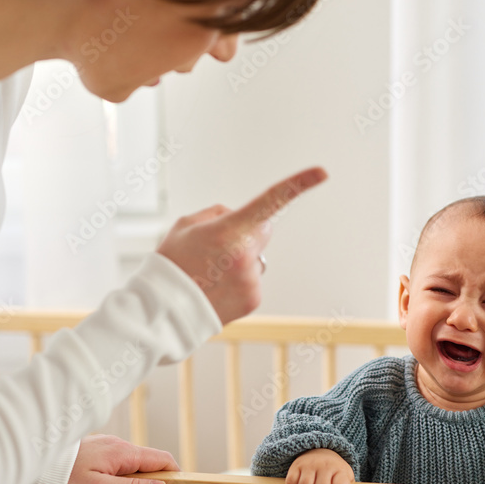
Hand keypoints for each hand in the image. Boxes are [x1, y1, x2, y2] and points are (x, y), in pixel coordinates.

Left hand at [61, 434, 178, 483]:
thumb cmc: (64, 478)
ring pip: (124, 477)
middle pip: (141, 474)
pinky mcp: (95, 455)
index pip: (161, 460)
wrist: (34, 465)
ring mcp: (106, 450)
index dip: (172, 476)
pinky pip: (111, 475)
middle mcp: (118, 448)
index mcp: (123, 453)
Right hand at [157, 167, 327, 323]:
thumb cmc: (172, 263)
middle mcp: (246, 254)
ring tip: (209, 273)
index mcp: (229, 229)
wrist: (162, 311)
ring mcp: (252, 278)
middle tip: (215, 246)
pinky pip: (252, 279)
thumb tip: (240, 217)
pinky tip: (216, 288)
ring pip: (255, 257)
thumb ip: (219, 214)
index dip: (299, 184)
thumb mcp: (187, 225)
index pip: (271, 200)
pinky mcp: (254, 299)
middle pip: (263, 229)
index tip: (322, 172)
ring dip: (239, 260)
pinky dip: (238, 281)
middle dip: (246, 231)